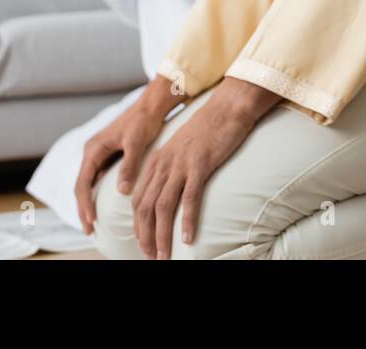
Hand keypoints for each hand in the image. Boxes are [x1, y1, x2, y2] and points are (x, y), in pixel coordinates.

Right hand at [74, 85, 175, 235]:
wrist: (151, 105)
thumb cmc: (143, 121)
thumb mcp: (136, 142)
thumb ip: (129, 166)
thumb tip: (122, 191)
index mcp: (94, 149)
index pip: (83, 183)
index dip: (85, 205)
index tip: (91, 222)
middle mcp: (93, 152)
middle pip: (82, 186)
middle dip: (84, 208)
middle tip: (90, 230)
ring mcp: (100, 153)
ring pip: (90, 182)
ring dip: (90, 202)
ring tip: (94, 222)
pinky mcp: (110, 154)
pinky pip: (100, 177)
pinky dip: (99, 192)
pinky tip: (105, 205)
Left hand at [130, 78, 277, 258]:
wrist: (227, 107)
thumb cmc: (209, 129)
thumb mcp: (181, 148)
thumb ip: (171, 168)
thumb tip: (170, 191)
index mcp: (156, 161)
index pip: (137, 201)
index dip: (138, 227)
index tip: (144, 245)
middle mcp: (163, 164)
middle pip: (145, 208)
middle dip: (145, 237)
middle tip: (152, 257)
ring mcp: (181, 164)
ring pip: (163, 207)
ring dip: (161, 236)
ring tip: (164, 256)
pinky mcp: (200, 165)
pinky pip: (190, 198)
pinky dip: (188, 220)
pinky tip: (188, 238)